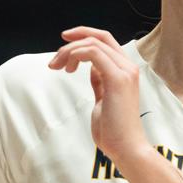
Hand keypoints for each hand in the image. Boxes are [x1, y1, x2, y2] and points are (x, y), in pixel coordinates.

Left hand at [49, 27, 148, 166]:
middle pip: (99, 37)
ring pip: (93, 44)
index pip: (105, 40)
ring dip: (70, 52)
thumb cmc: (113, 129)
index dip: (84, 34)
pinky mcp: (118, 79)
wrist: (125, 148)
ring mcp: (125, 72)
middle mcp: (128, 67)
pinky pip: (93, 54)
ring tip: (58, 68)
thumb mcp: (103, 99)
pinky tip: (68, 68)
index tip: (64, 41)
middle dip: (73, 41)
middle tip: (54, 60)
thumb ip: (100, 81)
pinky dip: (76, 55)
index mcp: (126, 70)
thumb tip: (92, 69)